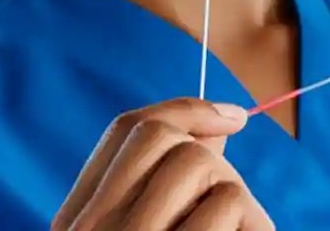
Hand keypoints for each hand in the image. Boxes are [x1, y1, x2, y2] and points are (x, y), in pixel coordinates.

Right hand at [51, 98, 273, 230]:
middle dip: (205, 153)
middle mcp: (92, 227)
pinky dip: (252, 222)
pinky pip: (229, 203)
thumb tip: (216, 129)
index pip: (126, 130)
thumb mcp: (151, 227)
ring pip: (200, 162)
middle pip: (161, 136)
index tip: (232, 118)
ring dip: (232, 194)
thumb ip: (167, 184)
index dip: (184, 110)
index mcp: (77, 221)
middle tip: (228, 206)